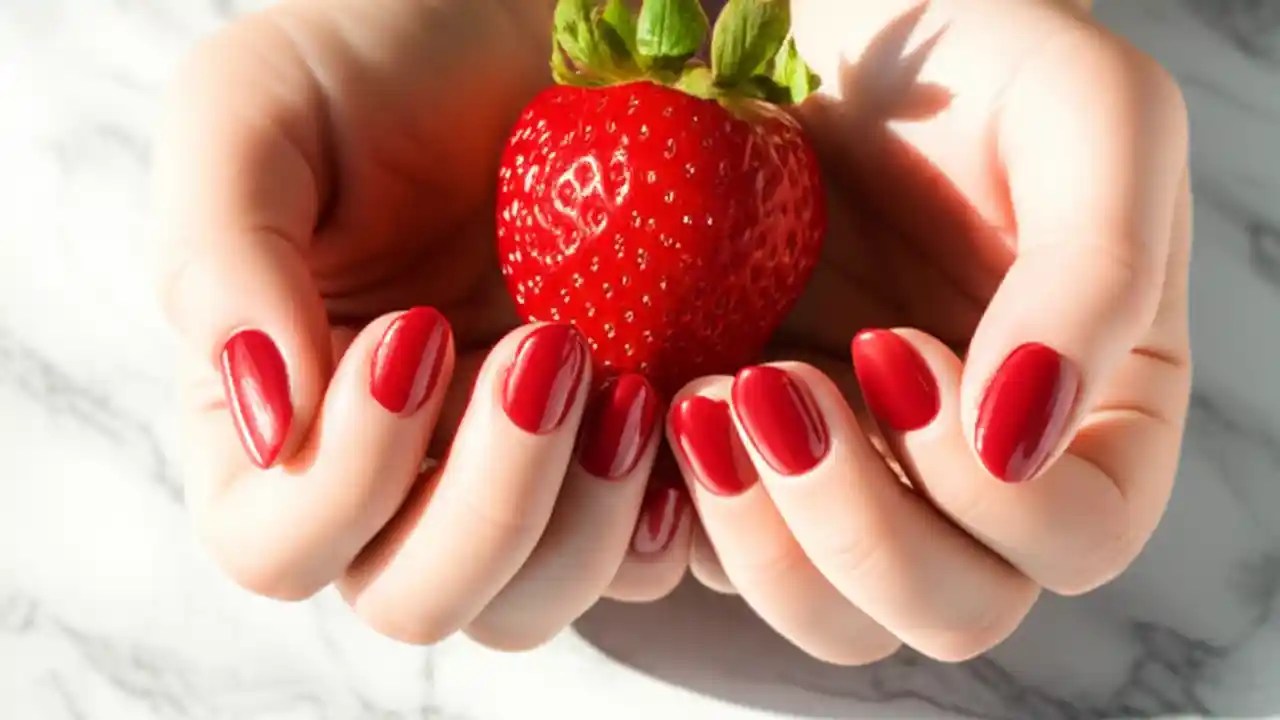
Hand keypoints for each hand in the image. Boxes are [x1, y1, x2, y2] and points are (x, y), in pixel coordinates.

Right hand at [150, 0, 691, 649]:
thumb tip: (270, 422)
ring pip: (529, 604)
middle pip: (416, 598)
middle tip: (551, 350)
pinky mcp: (602, 458)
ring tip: (626, 381)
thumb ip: (221, 260)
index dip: (349, 475)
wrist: (518, 30)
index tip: (415, 328)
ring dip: (583, 519)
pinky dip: (664, 517)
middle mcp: (384, 472)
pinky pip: (636, 561)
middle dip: (488, 501)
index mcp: (271, 415)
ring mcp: (501, 473)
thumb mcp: (253, 115)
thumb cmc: (375, 63)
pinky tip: (676, 415)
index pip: (277, 545)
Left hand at [673, 0, 1190, 663]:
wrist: (841, 23)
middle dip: (855, 528)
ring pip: (828, 611)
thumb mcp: (1087, 117)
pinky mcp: (759, 457)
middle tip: (774, 385)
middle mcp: (981, 473)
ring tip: (703, 396)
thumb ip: (1095, 276)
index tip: (894, 348)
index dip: (987, 489)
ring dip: (757, 537)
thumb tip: (1022, 439)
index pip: (1072, 540)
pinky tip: (658, 401)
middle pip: (947, 609)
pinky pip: (715, 553)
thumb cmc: (979, 55)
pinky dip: (679, 510)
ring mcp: (864, 473)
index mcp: (1093, 415)